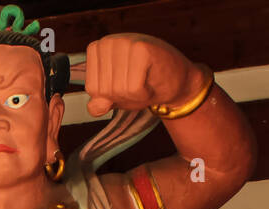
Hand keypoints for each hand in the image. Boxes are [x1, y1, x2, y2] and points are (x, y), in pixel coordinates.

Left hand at [84, 33, 206, 115]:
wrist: (175, 82)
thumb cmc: (142, 86)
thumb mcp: (114, 97)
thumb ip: (99, 103)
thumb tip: (95, 107)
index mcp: (96, 50)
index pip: (92, 89)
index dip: (110, 96)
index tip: (124, 85)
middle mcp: (108, 41)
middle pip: (104, 90)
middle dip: (122, 96)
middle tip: (138, 82)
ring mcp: (124, 41)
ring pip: (117, 89)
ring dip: (133, 95)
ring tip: (144, 80)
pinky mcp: (142, 48)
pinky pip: (132, 88)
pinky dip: (143, 93)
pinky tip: (151, 80)